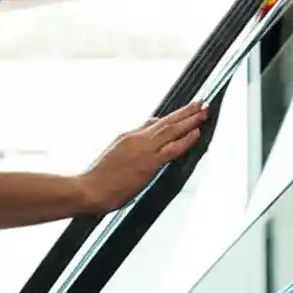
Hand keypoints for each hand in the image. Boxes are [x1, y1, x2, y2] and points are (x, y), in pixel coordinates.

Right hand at [75, 102, 208, 213]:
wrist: (89, 189)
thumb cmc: (98, 178)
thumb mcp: (114, 154)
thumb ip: (130, 146)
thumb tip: (144, 140)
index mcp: (128, 136)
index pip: (154, 123)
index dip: (171, 117)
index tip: (183, 111)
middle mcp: (137, 138)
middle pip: (166, 121)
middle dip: (185, 112)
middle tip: (201, 103)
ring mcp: (144, 149)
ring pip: (172, 130)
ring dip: (190, 120)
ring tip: (204, 111)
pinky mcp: (149, 163)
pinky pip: (172, 148)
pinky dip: (186, 139)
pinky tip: (196, 132)